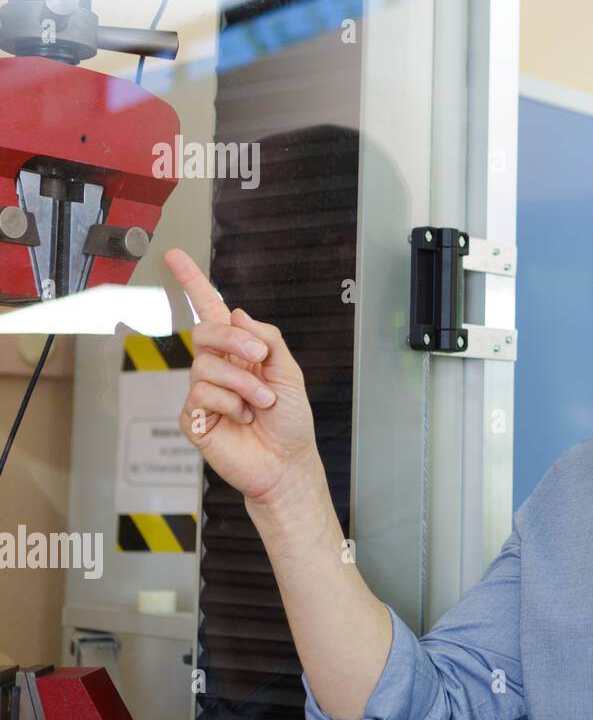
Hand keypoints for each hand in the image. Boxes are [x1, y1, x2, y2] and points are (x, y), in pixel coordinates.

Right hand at [164, 248, 320, 503]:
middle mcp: (218, 367)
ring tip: (262, 403)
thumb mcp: (289, 372)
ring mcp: (203, 392)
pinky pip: (202, 395)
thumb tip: (239, 314)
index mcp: (240, 352)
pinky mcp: (193, 417)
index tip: (176, 256)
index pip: (211, 311)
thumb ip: (267, 339)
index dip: (193, 283)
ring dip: (243, 384)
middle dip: (234, 341)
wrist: (286, 462)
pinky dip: (230, 405)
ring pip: (206, 366)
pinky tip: (242, 418)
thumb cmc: (290, 421)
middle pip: (205, 332)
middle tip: (260, 359)